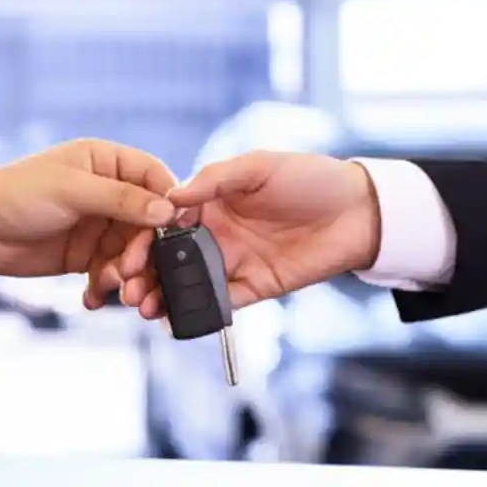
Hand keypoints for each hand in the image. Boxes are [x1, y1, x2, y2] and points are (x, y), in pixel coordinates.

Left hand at [0, 138, 176, 307]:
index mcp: (107, 163)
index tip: (175, 229)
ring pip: (134, 253)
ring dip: (127, 275)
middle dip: (144, 251)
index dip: (170, 204)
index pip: (155, 179)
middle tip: (130, 270)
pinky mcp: (86, 256)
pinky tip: (93, 297)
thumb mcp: (72, 190)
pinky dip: (106, 288)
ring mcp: (99, 226)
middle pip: (149, 224)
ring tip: (111, 288)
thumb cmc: (16, 194)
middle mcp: (109, 193)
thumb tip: (168, 210)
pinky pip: (111, 273)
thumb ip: (122, 200)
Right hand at [93, 150, 380, 317]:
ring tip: (145, 309)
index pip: (167, 222)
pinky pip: (221, 302)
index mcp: (213, 201)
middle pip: (171, 257)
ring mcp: (235, 261)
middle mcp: (218, 232)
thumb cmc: (311, 178)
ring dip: (165, 296)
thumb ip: (215, 180)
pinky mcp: (256, 286)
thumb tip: (172, 196)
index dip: (144, 238)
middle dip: (146, 273)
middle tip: (128, 289)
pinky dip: (199, 312)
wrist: (359, 210)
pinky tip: (178, 320)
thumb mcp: (259, 166)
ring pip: (189, 283)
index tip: (129, 254)